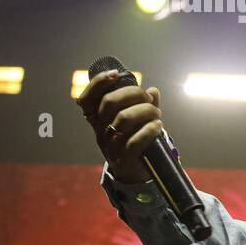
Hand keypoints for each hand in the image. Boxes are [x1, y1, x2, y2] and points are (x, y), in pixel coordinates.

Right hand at [75, 70, 164, 184]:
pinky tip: (158, 125)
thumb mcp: (136, 120)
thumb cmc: (135, 138)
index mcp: (98, 119)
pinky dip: (150, 130)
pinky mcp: (124, 158)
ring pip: (124, 119)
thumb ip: (143, 104)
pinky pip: (135, 141)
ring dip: (145, 111)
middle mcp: (100, 130)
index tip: (116, 74)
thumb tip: (153, 91)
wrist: (134, 170)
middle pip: (109, 102)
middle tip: (148, 98)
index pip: (87, 98)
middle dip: (133, 94)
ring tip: (157, 113)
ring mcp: (110, 145)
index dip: (98, 83)